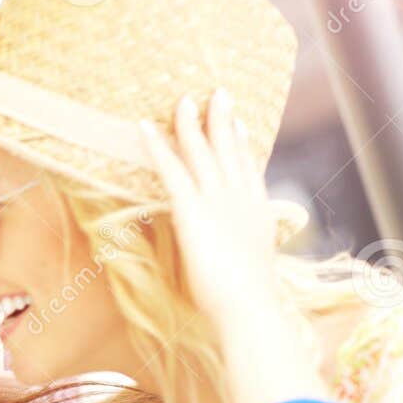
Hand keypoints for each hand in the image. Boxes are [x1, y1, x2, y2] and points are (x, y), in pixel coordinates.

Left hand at [139, 89, 281, 322]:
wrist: (249, 309)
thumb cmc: (248, 304)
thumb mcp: (250, 272)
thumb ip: (242, 258)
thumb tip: (240, 266)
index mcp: (258, 215)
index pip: (249, 171)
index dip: (243, 145)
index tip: (240, 123)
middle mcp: (241, 200)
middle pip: (230, 150)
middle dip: (222, 120)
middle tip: (217, 93)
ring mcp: (219, 202)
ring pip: (202, 152)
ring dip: (190, 123)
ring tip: (181, 99)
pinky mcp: (193, 210)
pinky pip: (172, 169)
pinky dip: (158, 146)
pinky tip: (145, 127)